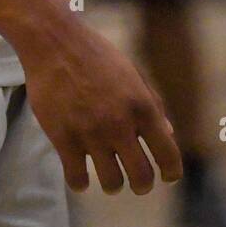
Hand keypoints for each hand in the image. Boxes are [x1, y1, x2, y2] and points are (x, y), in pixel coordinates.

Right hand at [23, 19, 182, 194]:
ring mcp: (91, 133)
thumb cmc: (95, 54)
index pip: (167, 155)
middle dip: (142, 185)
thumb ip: (152, 104)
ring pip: (111, 183)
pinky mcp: (64, 139)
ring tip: (108, 176)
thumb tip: (168, 134)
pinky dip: (80, 182)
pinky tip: (79, 172)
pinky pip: (77, 179)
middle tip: (136, 182)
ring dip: (112, 184)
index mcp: (142, 107)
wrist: (54, 42)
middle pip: (141, 177)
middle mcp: (120, 124)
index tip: (166, 177)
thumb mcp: (132, 73)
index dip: (171, 172)